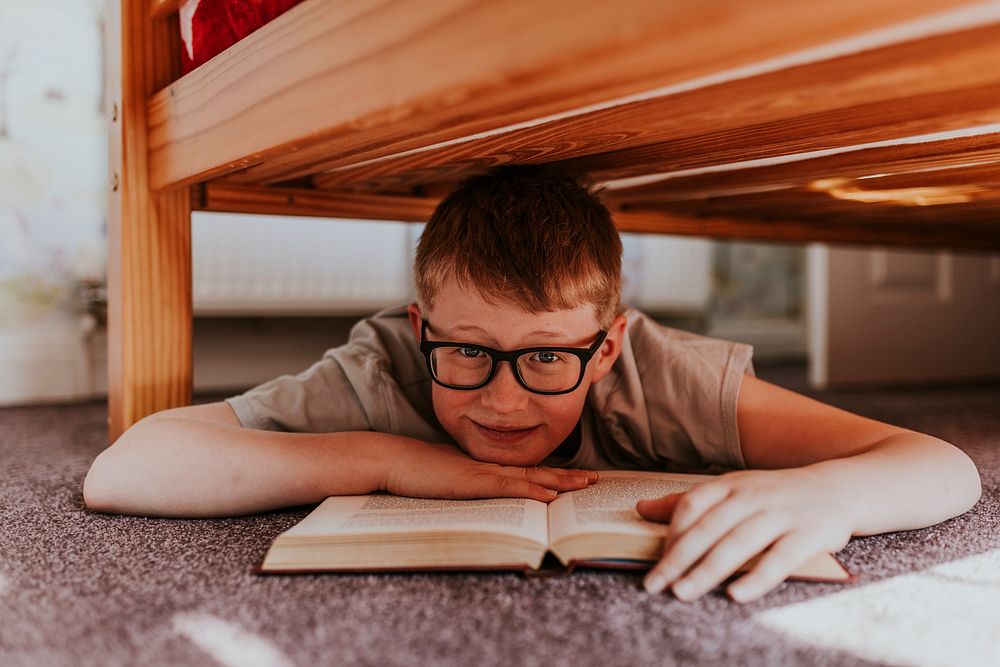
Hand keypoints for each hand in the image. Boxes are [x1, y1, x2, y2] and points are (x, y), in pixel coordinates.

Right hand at [382, 438, 597, 502]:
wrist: (391, 459)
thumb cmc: (414, 471)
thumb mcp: (446, 478)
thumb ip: (466, 483)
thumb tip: (478, 492)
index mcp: (484, 465)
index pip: (525, 469)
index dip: (552, 473)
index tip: (575, 477)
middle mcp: (488, 465)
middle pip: (536, 470)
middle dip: (567, 475)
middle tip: (595, 479)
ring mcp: (481, 472)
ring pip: (529, 476)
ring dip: (559, 481)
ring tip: (585, 485)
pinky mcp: (471, 482)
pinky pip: (507, 487)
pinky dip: (531, 490)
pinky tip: (549, 496)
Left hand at [635, 468, 853, 602]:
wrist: (838, 489)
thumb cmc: (773, 495)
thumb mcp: (731, 491)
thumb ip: (687, 502)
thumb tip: (640, 508)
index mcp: (730, 485)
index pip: (691, 506)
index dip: (670, 534)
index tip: (655, 562)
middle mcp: (753, 496)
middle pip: (708, 528)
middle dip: (678, 559)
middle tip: (654, 584)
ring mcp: (781, 514)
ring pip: (738, 543)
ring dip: (708, 570)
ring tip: (683, 592)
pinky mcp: (808, 535)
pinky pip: (779, 559)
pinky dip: (757, 578)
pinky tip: (736, 595)